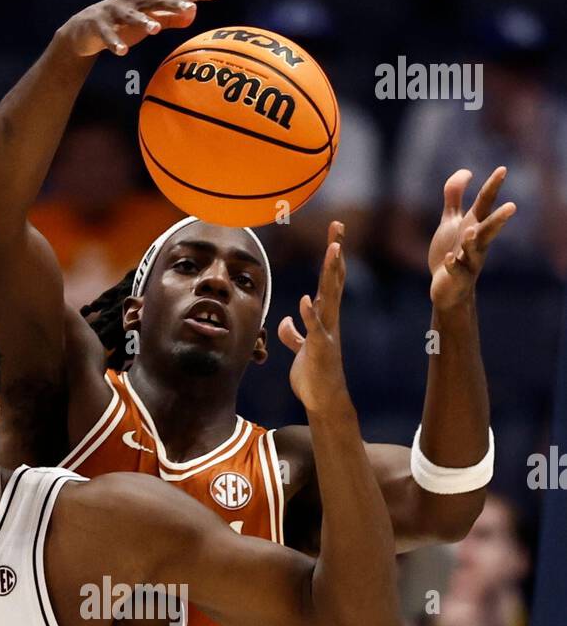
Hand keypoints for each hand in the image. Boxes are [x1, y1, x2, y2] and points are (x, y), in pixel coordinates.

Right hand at [57, 0, 216, 57]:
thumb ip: (170, 17)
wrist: (86, 29)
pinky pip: (108, 35)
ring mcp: (115, 11)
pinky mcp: (99, 25)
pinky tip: (122, 52)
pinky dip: (114, 42)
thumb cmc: (123, 23)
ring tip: (154, 29)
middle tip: (190, 6)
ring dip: (143, 21)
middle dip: (173, 2)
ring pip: (131, 15)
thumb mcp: (148, 19)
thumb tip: (193, 14)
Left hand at [278, 222, 350, 415]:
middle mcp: (330, 320)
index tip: (335, 233)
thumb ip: (294, 333)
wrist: (322, 400)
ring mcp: (327, 333)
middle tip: (339, 225)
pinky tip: (306, 300)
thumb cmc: (313, 375)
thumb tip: (286, 322)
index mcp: (325, 317)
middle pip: (333, 279)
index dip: (332, 256)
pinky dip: (309, 315)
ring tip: (333, 250)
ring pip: (330, 297)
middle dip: (335, 252)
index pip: (329, 280)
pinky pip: (314, 329)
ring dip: (331, 274)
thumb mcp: (301, 348)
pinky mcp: (320, 350)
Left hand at [428, 167, 516, 309]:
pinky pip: (456, 270)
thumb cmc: (453, 250)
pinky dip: (453, 264)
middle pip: (488, 228)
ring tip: (471, 231)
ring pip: (474, 250)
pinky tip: (450, 259)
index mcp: (475, 224)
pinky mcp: (456, 276)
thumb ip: (455, 196)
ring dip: (472, 241)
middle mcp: (476, 241)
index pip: (485, 202)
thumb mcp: (452, 221)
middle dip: (498, 218)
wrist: (448, 288)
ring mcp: (468, 260)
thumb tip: (467, 171)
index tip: (502, 169)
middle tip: (512, 207)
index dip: (493, 186)